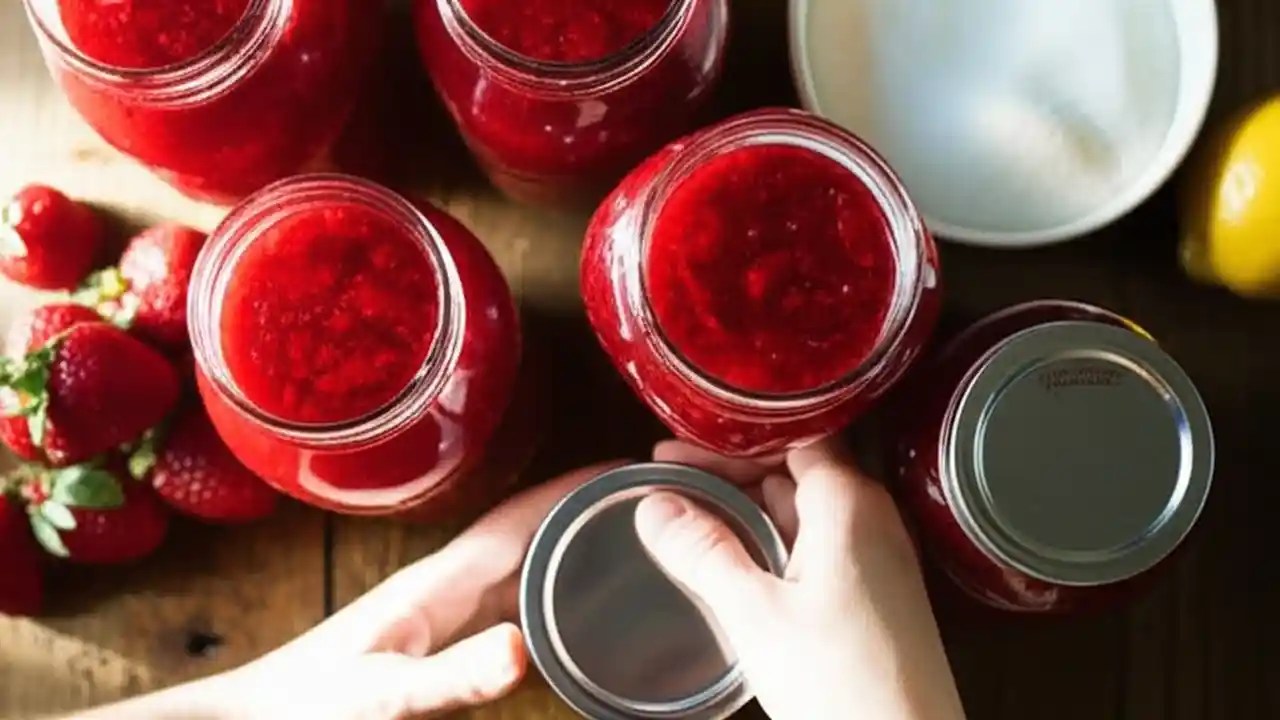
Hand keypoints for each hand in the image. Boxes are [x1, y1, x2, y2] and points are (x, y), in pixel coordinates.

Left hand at [74, 461, 625, 719]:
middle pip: (533, 530)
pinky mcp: (440, 640)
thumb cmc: (305, 709)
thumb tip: (522, 648)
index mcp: (436, 581)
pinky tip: (577, 605)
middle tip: (656, 498)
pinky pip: (513, 600)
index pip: (521, 518)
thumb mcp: (381, 699)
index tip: (634, 466)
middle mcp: (447, 585)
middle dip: (589, 507)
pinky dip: (552, 589)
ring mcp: (444, 612)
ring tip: (636, 537)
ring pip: (525, 562)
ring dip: (574, 542)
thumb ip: (450, 676)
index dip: (577, 488)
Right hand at [634, 439, 965, 719]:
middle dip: (729, 472)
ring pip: (801, 512)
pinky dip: (770, 544)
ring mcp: (875, 559)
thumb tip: (655, 504)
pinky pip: (815, 548)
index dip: (731, 436)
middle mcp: (870, 519)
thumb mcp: (754, 613)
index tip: (678, 447)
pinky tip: (735, 565)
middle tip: (667, 478)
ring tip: (688, 517)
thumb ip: (702, 551)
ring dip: (747, 510)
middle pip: (794, 469)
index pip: (790, 434)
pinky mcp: (872, 596)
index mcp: (849, 503)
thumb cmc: (845, 684)